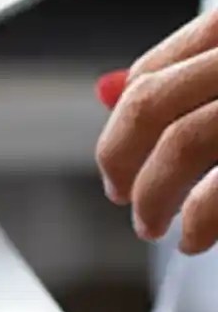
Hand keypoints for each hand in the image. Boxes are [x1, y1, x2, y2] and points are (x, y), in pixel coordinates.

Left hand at [96, 10, 217, 253]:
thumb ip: (191, 76)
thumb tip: (112, 91)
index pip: (152, 73)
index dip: (122, 127)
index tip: (117, 164)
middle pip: (150, 102)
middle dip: (119, 159)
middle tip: (122, 198)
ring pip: (183, 142)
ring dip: (153, 196)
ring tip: (153, 225)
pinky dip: (199, 220)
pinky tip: (194, 238)